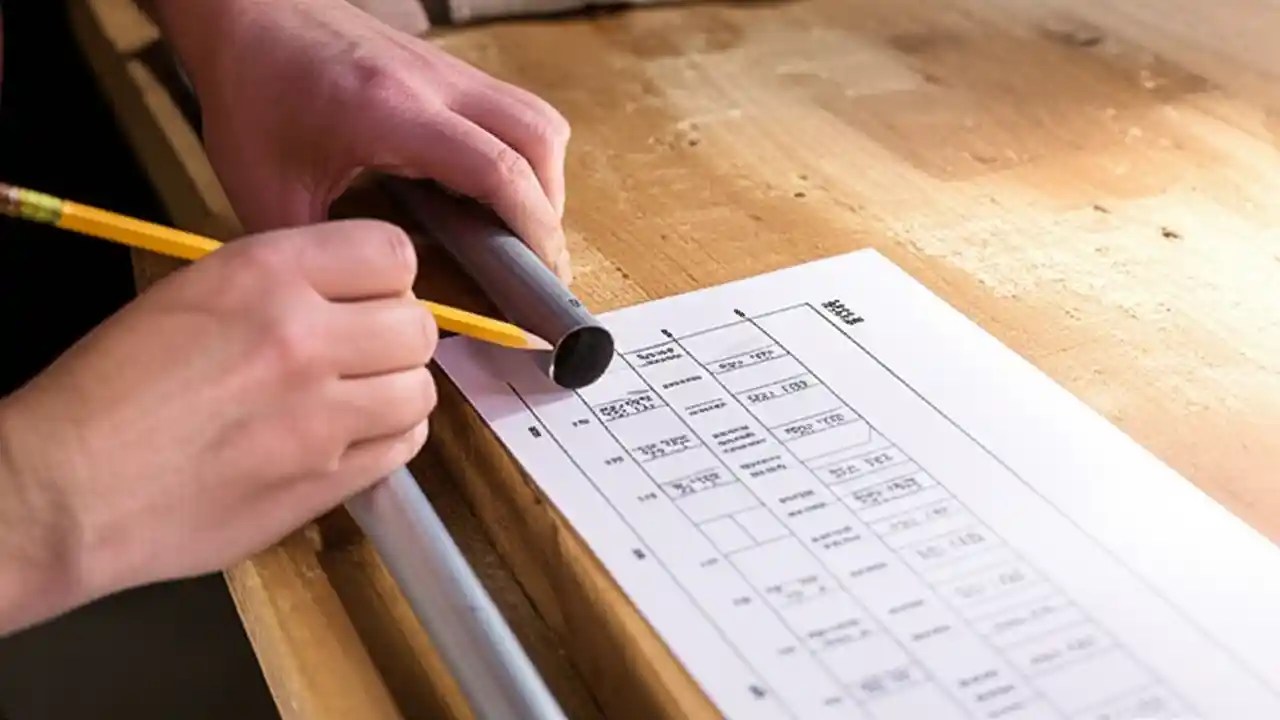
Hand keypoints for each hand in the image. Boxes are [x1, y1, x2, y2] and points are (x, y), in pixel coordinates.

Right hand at [0, 221, 436, 632]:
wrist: (67, 490)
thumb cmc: (111, 387)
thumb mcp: (191, 294)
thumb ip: (281, 285)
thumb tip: (349, 297)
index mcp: (266, 274)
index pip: (391, 253)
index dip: (386, 278)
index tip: (366, 297)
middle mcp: (306, 336)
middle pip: (418, 325)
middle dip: (396, 336)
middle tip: (362, 354)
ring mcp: (323, 415)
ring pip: (420, 390)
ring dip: (396, 391)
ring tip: (358, 399)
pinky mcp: (328, 481)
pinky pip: (404, 447)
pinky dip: (390, 439)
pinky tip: (354, 438)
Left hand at [151, 0, 572, 281]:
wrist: (246, 13)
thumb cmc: (252, 90)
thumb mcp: (265, 190)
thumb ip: (319, 254)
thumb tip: (365, 309)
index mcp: (391, 112)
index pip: (498, 168)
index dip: (534, 229)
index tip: (541, 277)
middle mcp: (434, 83)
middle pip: (540, 139)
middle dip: (550, 211)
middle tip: (536, 262)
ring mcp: (448, 71)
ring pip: (538, 119)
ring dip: (544, 179)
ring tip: (520, 228)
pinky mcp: (449, 71)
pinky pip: (514, 110)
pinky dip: (523, 156)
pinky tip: (491, 192)